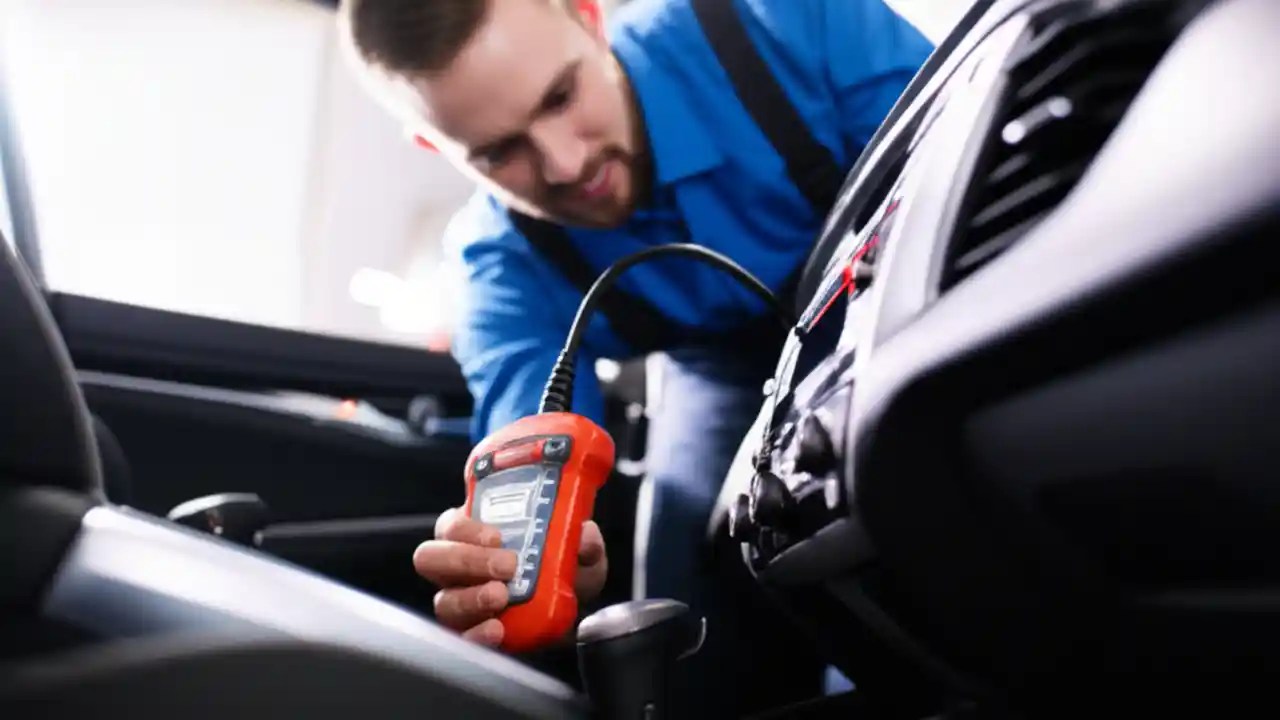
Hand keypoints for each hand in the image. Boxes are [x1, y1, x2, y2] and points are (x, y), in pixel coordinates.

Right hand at [414, 507, 607, 647]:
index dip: (466, 529)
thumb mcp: (581, 554)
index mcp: (476, 536)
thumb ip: (585, 543)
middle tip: (506, 566)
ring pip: (443, 600)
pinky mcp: (471, 634)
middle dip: (466, 559)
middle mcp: (460, 568)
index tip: (497, 537)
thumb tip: (584, 535)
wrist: (574, 616)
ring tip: (501, 596)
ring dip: (471, 597)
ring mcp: (461, 603)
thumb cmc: (564, 573)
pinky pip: (460, 637)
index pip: (451, 525)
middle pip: (431, 558)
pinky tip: (496, 629)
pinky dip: (476, 635)